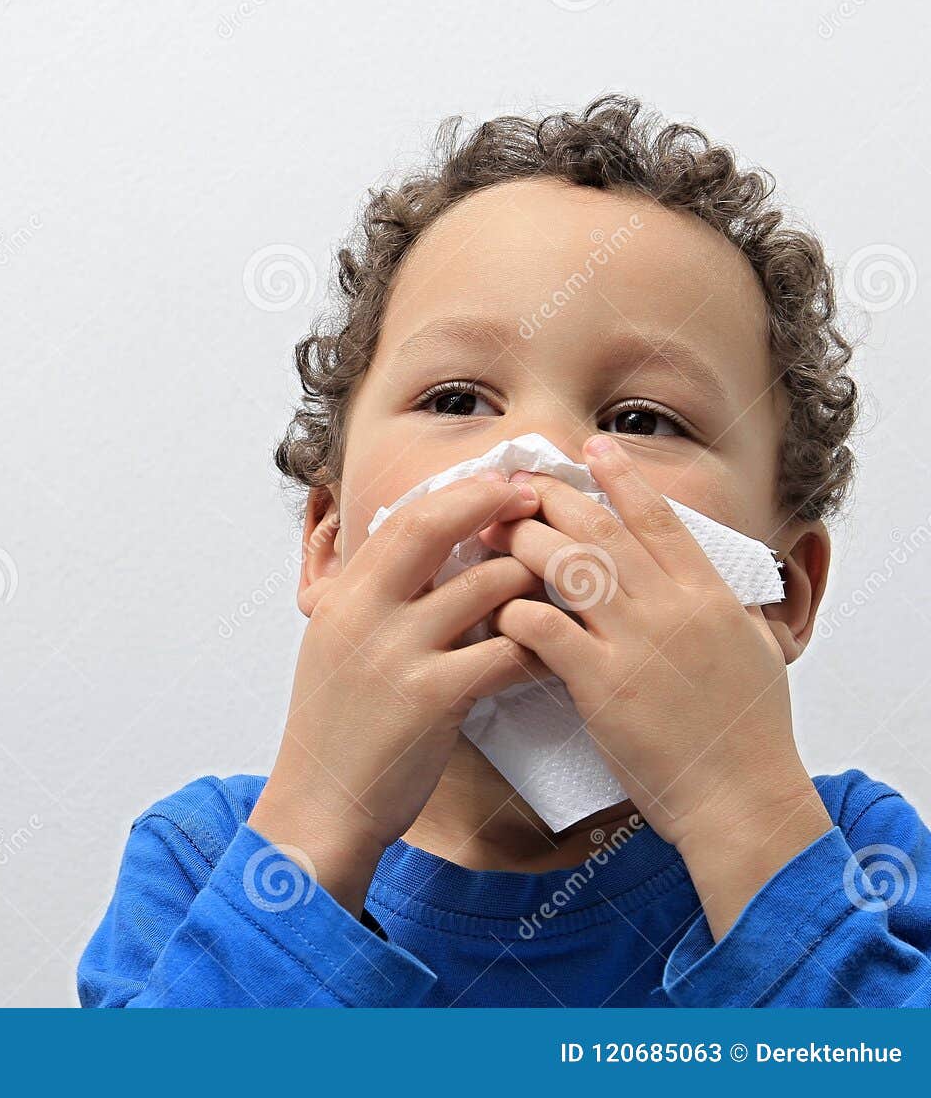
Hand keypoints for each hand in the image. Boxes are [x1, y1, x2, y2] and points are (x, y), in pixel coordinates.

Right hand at [249, 472, 550, 917]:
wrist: (322, 804)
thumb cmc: (338, 729)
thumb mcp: (337, 646)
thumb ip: (375, 599)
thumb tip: (428, 555)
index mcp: (344, 598)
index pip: (402, 519)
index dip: (456, 494)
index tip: (500, 483)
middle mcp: (365, 614)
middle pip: (434, 529)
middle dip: (493, 506)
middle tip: (537, 501)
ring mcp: (397, 654)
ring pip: (485, 587)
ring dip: (530, 580)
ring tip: (556, 586)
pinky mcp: (432, 699)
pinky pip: (505, 653)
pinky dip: (537, 646)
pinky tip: (552, 652)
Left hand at [483, 435, 831, 936]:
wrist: (743, 801)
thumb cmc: (750, 736)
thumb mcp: (754, 652)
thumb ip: (725, 608)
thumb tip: (710, 579)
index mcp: (709, 596)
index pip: (658, 518)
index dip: (621, 477)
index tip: (592, 446)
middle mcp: (671, 608)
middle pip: (599, 529)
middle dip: (551, 499)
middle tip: (514, 487)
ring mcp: (635, 643)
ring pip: (567, 565)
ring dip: (523, 542)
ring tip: (493, 533)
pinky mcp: (601, 684)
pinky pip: (545, 628)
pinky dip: (516, 609)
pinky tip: (496, 604)